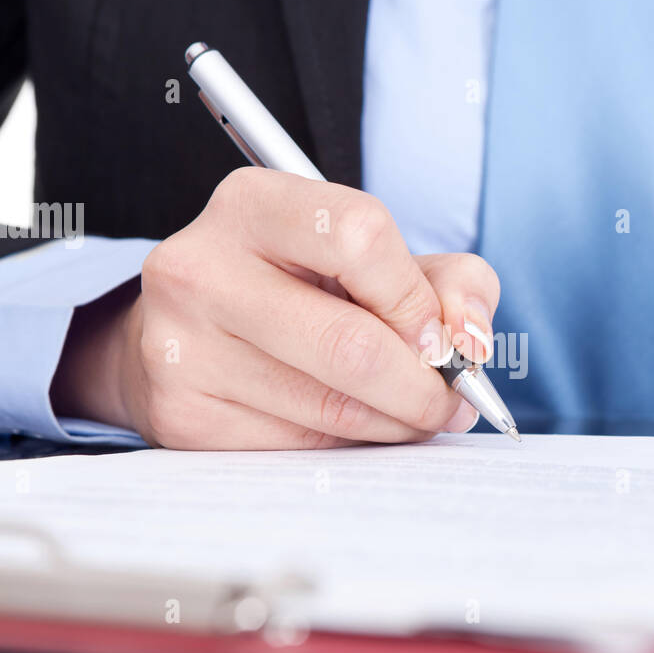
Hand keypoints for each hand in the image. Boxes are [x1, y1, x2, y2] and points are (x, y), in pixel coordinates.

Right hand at [51, 168, 500, 448]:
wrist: (187, 333)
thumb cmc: (299, 287)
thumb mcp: (374, 258)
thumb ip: (448, 282)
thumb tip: (470, 341)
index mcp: (251, 205)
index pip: (360, 236)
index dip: (418, 300)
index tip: (441, 338)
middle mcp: (201, 269)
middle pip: (352, 345)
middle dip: (424, 387)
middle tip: (451, 402)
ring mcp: (183, 347)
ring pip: (332, 409)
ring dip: (397, 424)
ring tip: (414, 416)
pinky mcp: (183, 416)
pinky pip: (299, 448)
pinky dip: (349, 447)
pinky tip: (354, 428)